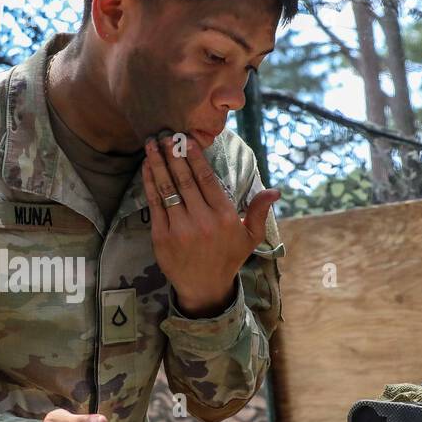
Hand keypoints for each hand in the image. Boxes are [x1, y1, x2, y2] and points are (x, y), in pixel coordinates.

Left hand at [141, 135, 280, 316]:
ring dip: (158, 164)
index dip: (195, 157)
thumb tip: (275, 191)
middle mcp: (202, 221)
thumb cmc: (228, 258)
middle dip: (173, 154)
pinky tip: (147, 168)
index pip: (207, 179)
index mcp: (224, 216)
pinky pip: (154, 204)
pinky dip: (149, 184)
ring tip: (151, 145)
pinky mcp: (162, 237)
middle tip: (165, 134)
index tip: (186, 139)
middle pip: (185, 180)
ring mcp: (180, 229)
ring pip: (167, 189)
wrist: (204, 287)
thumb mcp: (250, 237)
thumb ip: (260, 212)